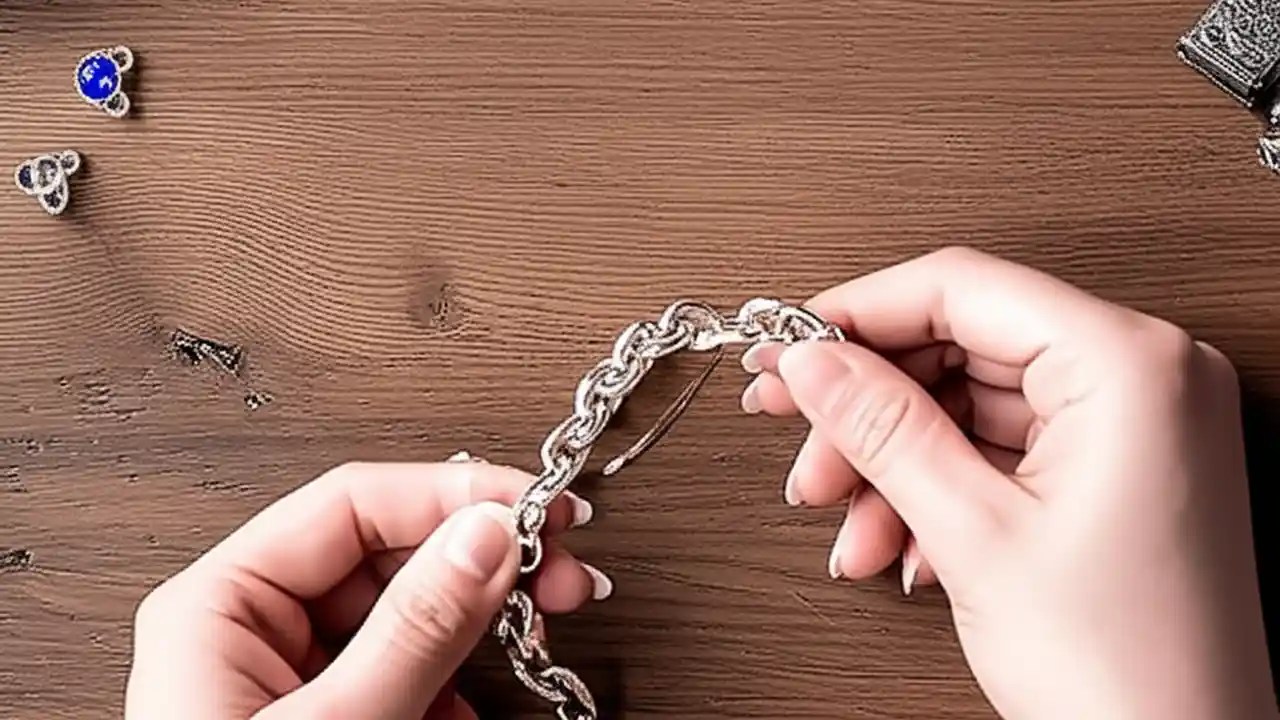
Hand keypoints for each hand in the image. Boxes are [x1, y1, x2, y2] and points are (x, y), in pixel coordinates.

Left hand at [125, 457, 606, 719]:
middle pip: (390, 552)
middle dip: (481, 560)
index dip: (451, 494)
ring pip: (410, 613)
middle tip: (558, 571)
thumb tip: (485, 538)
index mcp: (222, 606)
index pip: (353, 503)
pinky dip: (456, 689)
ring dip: (478, 629)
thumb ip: (416, 629)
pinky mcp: (335, 719)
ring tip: (529, 643)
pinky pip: (409, 674)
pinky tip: (472, 713)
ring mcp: (298, 679)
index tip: (531, 509)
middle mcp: (256, 631)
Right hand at [743, 247, 1276, 717]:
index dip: (857, 315)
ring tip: (853, 525)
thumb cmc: (1128, 673)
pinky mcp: (1119, 470)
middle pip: (961, 348)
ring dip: (896, 464)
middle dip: (870, 411)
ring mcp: (1136, 426)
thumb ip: (883, 428)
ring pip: (972, 406)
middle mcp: (1145, 378)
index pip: (961, 288)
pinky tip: (905, 542)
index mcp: (1129, 365)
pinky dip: (941, 490)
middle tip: (805, 444)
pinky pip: (1003, 450)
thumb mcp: (975, 534)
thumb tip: (814, 361)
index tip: (790, 348)